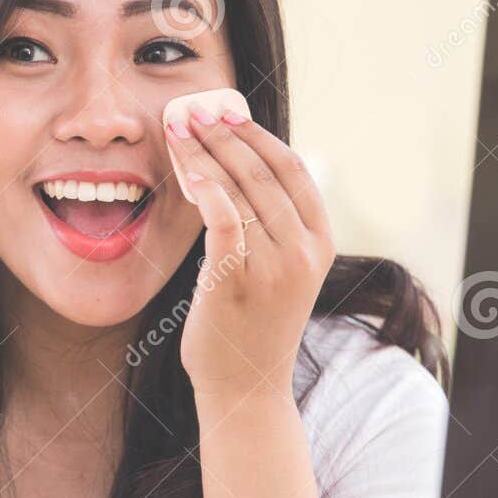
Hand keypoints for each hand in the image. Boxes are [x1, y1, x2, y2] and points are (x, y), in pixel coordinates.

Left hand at [168, 108, 335, 401]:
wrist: (247, 388)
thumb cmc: (253, 324)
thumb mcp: (280, 270)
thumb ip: (271, 225)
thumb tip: (235, 167)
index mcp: (320, 242)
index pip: (292, 169)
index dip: (257, 134)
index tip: (225, 111)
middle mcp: (303, 251)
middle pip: (262, 172)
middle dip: (223, 134)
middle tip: (192, 110)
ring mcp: (274, 268)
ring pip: (239, 190)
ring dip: (205, 153)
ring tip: (178, 129)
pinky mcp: (237, 283)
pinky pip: (225, 223)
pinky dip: (207, 190)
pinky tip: (188, 170)